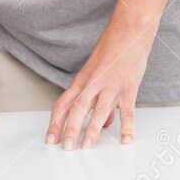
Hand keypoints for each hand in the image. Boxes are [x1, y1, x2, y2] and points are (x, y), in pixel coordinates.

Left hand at [47, 19, 155, 149]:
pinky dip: (127, 127)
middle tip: (65, 148)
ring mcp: (110, 86)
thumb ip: (98, 98)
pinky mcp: (128, 87)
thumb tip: (103, 122)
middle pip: (76, 110)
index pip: (63, 104)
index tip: (50, 138)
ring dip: (92, 131)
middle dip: (69, 130)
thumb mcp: (97, 71)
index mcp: (81, 80)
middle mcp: (93, 84)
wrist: (128, 31)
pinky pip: (127, 111)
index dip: (55, 122)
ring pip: (98, 112)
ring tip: (87, 147)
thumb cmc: (111, 49)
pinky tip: (125, 140)